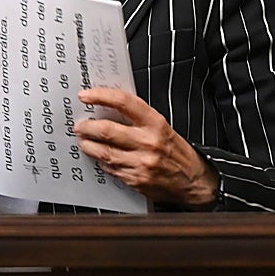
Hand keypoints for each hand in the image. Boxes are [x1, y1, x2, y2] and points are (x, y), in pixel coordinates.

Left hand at [74, 88, 219, 209]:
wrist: (194, 180)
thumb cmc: (177, 151)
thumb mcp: (162, 127)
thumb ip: (138, 118)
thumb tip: (108, 109)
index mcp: (155, 123)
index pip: (123, 102)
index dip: (101, 96)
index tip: (86, 96)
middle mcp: (148, 141)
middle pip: (107, 130)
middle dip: (87, 127)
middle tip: (79, 125)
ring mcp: (142, 162)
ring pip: (104, 152)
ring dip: (89, 146)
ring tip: (85, 142)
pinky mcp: (137, 180)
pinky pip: (111, 169)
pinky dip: (102, 162)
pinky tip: (100, 158)